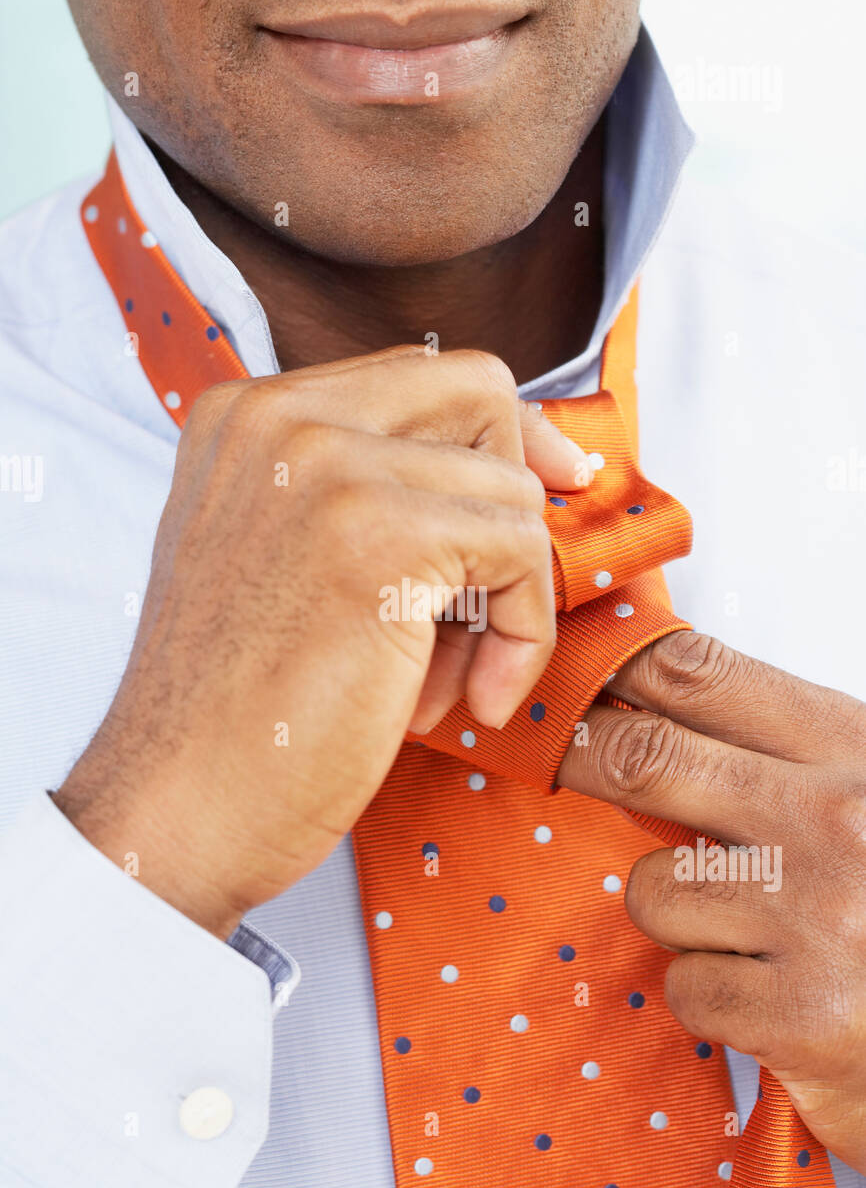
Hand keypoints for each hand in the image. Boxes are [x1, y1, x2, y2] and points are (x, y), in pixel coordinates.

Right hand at [55, 347, 589, 937]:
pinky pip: (522, 551)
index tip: (541, 492)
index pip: (419, 377)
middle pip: (478, 389)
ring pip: (512, 488)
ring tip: (446, 678)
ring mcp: (325, 466)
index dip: (494, 439)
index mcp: (243, 416)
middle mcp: (276, 416)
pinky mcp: (379, 536)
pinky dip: (522, 635)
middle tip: (510, 586)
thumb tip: (513, 472)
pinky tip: (468, 700)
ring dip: (507, 597)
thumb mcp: (279, 561)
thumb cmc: (239, 712)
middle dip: (521, 486)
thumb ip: (359, 498)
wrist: (176, 810)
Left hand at [557, 629, 865, 1172]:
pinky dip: (712, 1000)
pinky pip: (685, 986)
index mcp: (851, 750)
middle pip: (645, 759)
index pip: (698, 674)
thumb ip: (777, 756)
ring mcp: (816, 915)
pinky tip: (770, 998)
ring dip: (675, 915)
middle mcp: (833, 821)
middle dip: (579, 757)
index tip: (569, 678)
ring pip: (653, 890)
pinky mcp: (801, 1013)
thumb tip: (649, 713)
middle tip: (553, 759)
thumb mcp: (864, 793)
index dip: (612, 668)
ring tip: (746, 934)